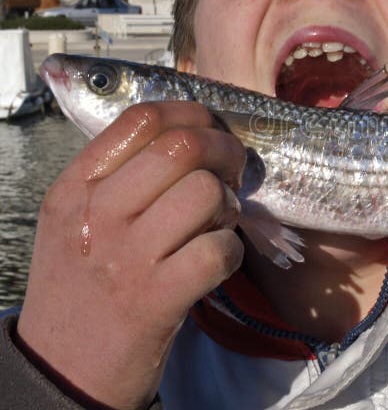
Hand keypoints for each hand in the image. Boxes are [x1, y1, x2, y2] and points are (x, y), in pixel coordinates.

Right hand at [17, 102, 245, 408]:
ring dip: (228, 204)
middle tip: (232, 171)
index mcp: (75, 188)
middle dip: (224, 151)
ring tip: (218, 222)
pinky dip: (231, 251)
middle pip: (181, 148)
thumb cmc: (81, 284)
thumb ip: (118, 175)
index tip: (210, 127)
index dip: (191, 113)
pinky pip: (219, 250)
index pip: (141, 119)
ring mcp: (126, 258)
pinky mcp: (157, 300)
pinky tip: (217, 259)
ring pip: (206, 193)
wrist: (60, 368)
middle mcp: (97, 215)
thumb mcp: (76, 220)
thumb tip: (188, 133)